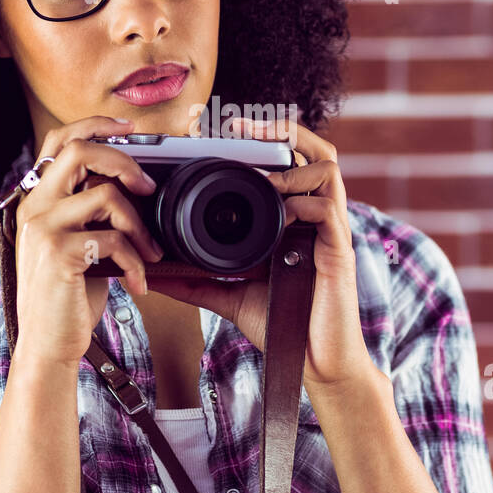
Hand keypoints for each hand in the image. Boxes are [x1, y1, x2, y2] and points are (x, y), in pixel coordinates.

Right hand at [10, 115, 164, 367]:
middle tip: (149, 188)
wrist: (48, 344)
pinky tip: (138, 283)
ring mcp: (43, 228)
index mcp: (38, 199)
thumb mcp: (77, 244)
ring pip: (107, 196)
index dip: (95, 125)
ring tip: (150, 253)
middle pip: (81, 151)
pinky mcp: (59, 253)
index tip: (129, 130)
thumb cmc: (68, 296)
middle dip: (125, 163)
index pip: (59, 140)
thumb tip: (131, 187)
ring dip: (140, 226)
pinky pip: (114, 240)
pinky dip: (136, 262)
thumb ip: (91, 212)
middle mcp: (34, 206)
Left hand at [145, 115, 374, 387]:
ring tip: (263, 176)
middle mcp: (315, 216)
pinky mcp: (339, 250)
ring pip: (328, 168)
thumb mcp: (230, 296)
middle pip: (316, 149)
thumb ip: (196, 281)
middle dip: (282, 129)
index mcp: (294, 219)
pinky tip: (282, 214)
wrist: (315, 366)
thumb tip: (154, 272)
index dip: (264, 139)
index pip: (287, 162)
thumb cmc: (284, 326)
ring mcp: (330, 231)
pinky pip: (328, 208)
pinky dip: (303, 202)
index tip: (226, 128)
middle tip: (243, 126)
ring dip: (293, 163)